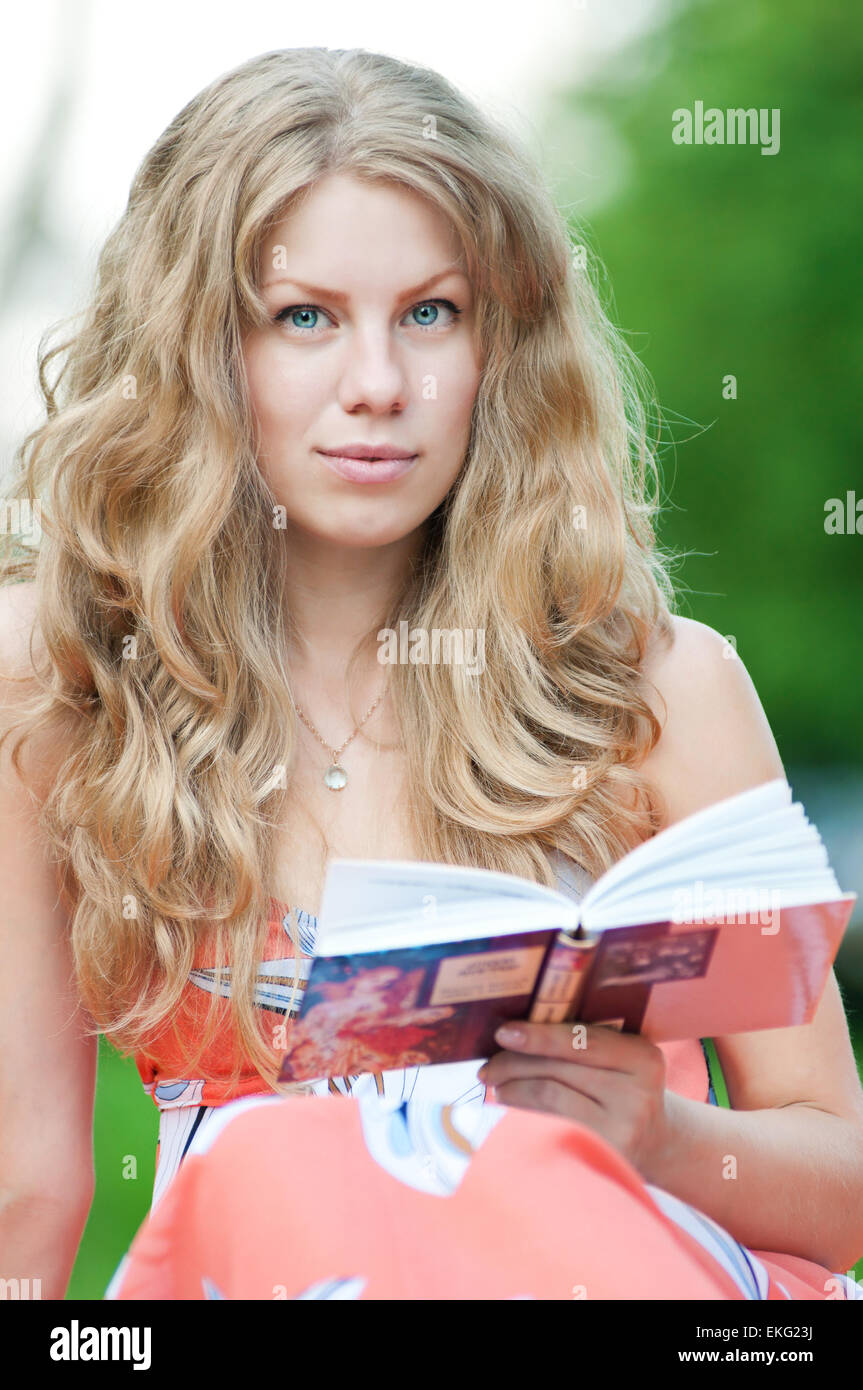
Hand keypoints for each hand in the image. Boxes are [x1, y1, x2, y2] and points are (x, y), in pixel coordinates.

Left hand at [476, 1020, 669, 1175]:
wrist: (660, 1142)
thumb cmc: (626, 1089)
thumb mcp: (623, 1060)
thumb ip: (585, 1042)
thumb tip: (517, 1030)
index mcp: (642, 1056)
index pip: (581, 1041)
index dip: (539, 1036)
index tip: (503, 1033)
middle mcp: (637, 1091)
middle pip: (560, 1068)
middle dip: (515, 1062)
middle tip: (487, 1064)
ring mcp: (623, 1126)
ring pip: (551, 1095)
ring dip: (513, 1087)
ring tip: (494, 1083)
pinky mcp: (605, 1152)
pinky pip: (552, 1122)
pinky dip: (524, 1109)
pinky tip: (509, 1102)